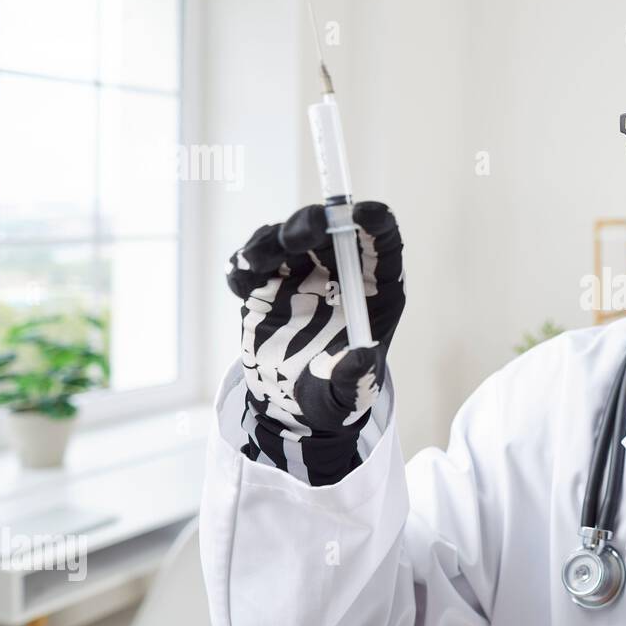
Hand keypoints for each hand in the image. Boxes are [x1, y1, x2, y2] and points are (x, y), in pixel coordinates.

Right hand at [226, 201, 404, 484]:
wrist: (294, 410)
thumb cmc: (336, 399)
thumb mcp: (349, 398)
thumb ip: (355, 380)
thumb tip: (359, 357)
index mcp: (376, 290)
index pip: (383, 240)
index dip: (374, 222)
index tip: (360, 216)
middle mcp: (340, 273)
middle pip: (331, 228)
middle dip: (314, 223)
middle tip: (299, 236)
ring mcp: (301, 274)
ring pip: (286, 238)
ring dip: (271, 241)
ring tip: (257, 262)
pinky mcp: (265, 284)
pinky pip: (251, 263)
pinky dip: (243, 265)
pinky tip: (242, 280)